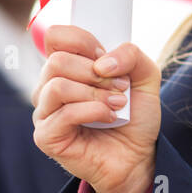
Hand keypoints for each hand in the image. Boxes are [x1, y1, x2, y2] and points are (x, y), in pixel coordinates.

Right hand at [31, 25, 161, 192]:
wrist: (139, 156)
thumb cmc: (135, 115)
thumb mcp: (146, 76)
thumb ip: (132, 54)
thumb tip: (102, 62)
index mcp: (67, 67)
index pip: (55, 36)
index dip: (82, 40)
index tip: (104, 55)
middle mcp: (49, 86)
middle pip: (57, 60)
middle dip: (95, 72)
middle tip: (119, 87)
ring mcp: (45, 112)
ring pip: (57, 86)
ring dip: (95, 93)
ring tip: (118, 104)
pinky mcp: (46, 137)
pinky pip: (63, 114)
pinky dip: (93, 111)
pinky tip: (110, 118)